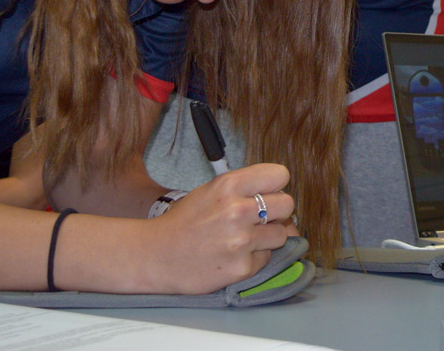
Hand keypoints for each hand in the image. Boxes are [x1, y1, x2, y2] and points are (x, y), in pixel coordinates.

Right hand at [149, 164, 295, 293]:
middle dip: (278, 211)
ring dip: (269, 237)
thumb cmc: (184, 222)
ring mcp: (241, 241)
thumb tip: (280, 195)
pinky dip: (256, 258)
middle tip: (261, 218)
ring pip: (283, 233)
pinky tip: (235, 255)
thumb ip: (244, 188)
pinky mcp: (242, 267)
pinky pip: (267, 258)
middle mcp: (238, 210)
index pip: (280, 175)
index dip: (275, 186)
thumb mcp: (210, 191)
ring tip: (245, 239)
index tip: (268, 193)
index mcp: (229, 185)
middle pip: (287, 203)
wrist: (155, 256)